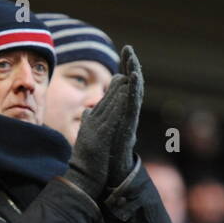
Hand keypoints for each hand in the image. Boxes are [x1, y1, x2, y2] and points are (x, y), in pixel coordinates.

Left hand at [104, 45, 142, 187]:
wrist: (103, 172)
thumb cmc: (99, 154)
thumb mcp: (94, 129)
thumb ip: (93, 117)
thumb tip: (89, 107)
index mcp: (118, 112)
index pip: (122, 86)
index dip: (123, 69)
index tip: (123, 52)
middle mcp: (126, 113)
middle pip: (131, 85)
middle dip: (131, 66)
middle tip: (129, 49)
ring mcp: (128, 118)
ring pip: (134, 92)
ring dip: (134, 73)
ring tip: (133, 58)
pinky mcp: (128, 124)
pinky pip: (132, 103)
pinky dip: (134, 89)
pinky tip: (134, 75)